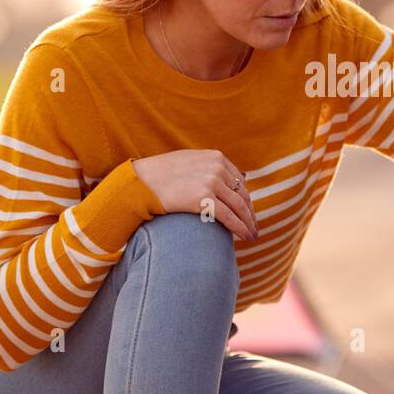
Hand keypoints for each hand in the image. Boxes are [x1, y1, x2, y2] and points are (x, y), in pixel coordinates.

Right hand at [131, 150, 259, 240]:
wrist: (139, 183)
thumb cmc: (161, 175)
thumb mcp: (190, 161)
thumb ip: (212, 167)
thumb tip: (240, 176)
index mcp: (216, 157)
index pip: (239, 181)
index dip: (245, 199)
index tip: (247, 212)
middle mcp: (217, 168)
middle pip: (242, 194)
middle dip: (249, 212)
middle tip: (254, 227)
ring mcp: (211, 182)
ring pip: (239, 207)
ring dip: (248, 223)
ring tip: (252, 235)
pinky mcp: (204, 199)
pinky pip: (229, 217)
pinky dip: (240, 228)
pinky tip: (245, 237)